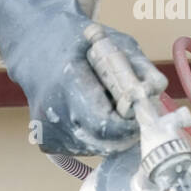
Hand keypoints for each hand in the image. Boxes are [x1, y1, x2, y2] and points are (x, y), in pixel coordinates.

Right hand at [0, 0, 166, 154]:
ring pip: (95, 149)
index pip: (106, 124)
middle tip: (131, 114)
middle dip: (124, 132)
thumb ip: (139, 66)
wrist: (34, 44)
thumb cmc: (79, 42)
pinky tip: (89, 114)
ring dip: (110, 137)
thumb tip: (157, 91)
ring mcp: (47, 130)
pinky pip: (83, 149)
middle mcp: (53, 111)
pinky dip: (94, 138)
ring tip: (106, 108)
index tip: (142, 114)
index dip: (130, 124)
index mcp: (68, 83)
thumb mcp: (113, 41)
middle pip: (103, 143)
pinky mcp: (46, 142)